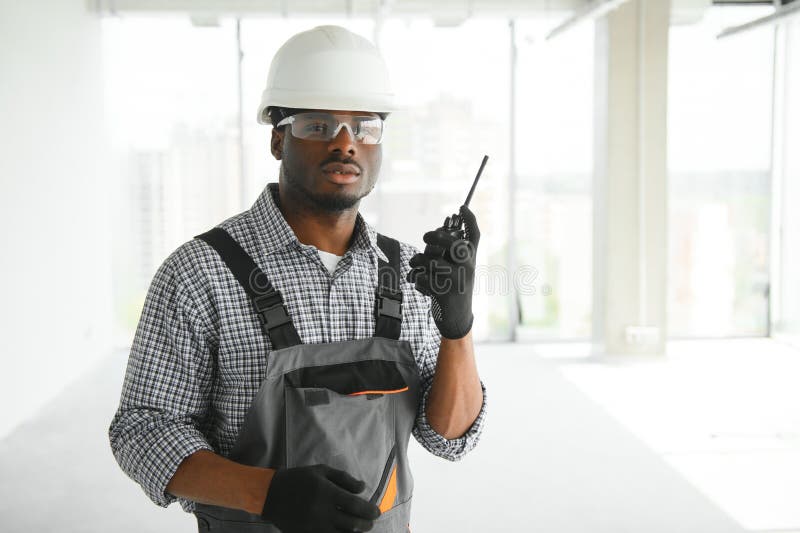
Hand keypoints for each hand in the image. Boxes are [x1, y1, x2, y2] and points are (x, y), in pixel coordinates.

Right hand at [260, 464, 380, 532]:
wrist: (271, 494)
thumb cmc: (298, 479)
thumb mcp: (321, 471)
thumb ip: (343, 478)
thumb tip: (363, 487)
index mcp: (326, 493)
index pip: (355, 505)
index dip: (369, 510)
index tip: (376, 511)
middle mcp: (322, 511)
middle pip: (352, 524)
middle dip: (366, 524)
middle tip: (370, 522)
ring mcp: (314, 526)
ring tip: (360, 530)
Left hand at [407, 205, 479, 339]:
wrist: (457, 319)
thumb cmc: (453, 288)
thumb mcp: (456, 269)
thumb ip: (448, 252)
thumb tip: (436, 233)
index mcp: (472, 259)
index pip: (475, 235)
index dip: (470, 219)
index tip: (462, 206)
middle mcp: (468, 267)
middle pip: (451, 242)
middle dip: (434, 237)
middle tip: (425, 237)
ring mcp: (458, 280)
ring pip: (430, 260)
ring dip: (418, 261)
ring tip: (415, 265)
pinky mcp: (445, 293)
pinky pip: (422, 277)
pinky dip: (417, 280)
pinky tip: (421, 285)